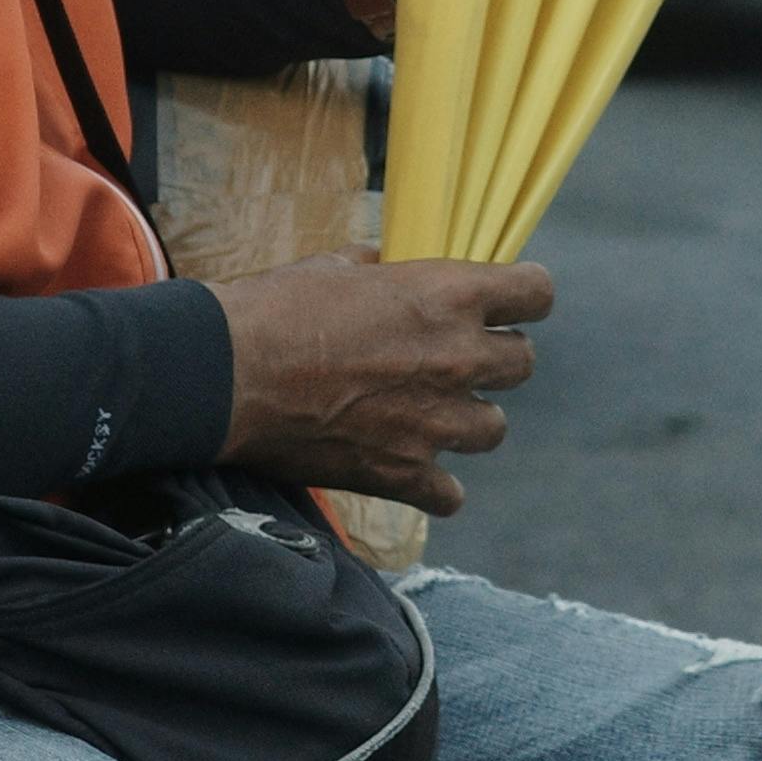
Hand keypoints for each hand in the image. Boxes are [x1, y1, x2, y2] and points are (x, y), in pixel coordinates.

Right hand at [212, 254, 553, 512]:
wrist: (224, 376)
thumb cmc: (274, 310)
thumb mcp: (333, 266)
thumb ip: (378, 269)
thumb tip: (386, 266)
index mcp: (448, 296)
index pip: (536, 293)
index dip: (524, 296)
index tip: (510, 303)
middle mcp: (456, 358)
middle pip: (522, 363)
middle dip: (496, 359)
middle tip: (459, 359)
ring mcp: (434, 422)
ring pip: (494, 428)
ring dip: (469, 419)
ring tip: (432, 414)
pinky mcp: (403, 474)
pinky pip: (449, 494)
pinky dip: (435, 487)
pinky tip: (411, 470)